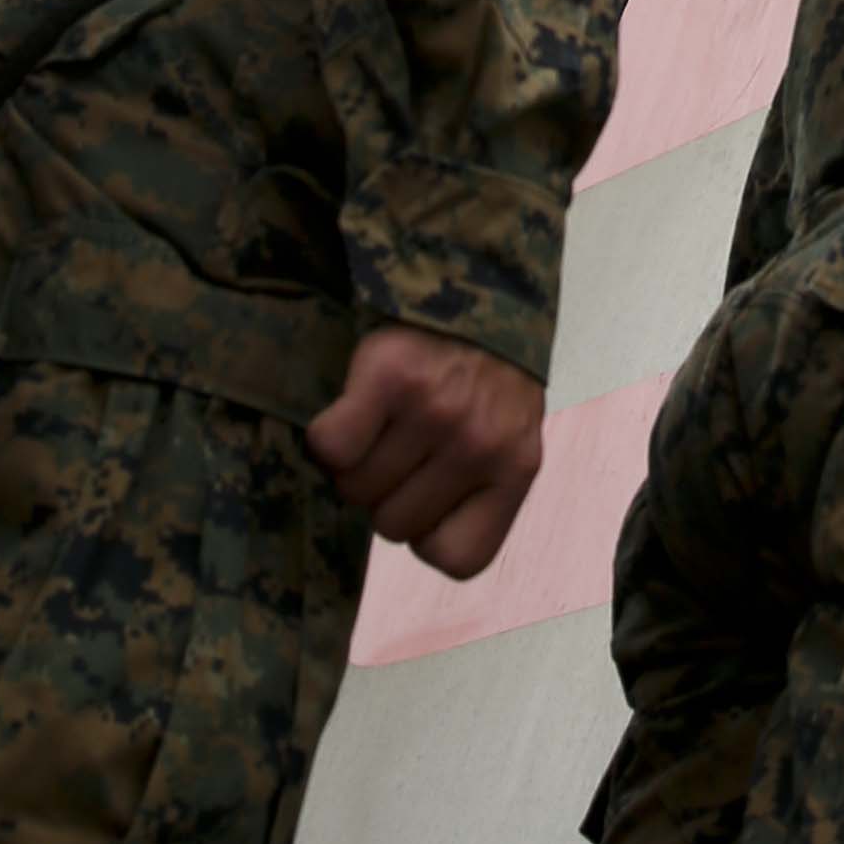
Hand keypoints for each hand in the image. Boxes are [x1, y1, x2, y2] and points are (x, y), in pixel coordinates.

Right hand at [312, 330, 545, 577]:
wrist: (476, 283)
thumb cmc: (484, 377)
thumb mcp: (507, 437)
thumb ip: (473, 490)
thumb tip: (404, 535)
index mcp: (515, 469)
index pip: (458, 560)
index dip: (428, 533)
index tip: (428, 493)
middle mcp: (479, 444)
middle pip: (392, 526)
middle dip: (385, 494)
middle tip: (398, 448)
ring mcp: (435, 410)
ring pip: (355, 488)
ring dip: (354, 465)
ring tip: (379, 424)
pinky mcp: (389, 375)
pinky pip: (330, 445)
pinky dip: (328, 437)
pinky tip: (353, 410)